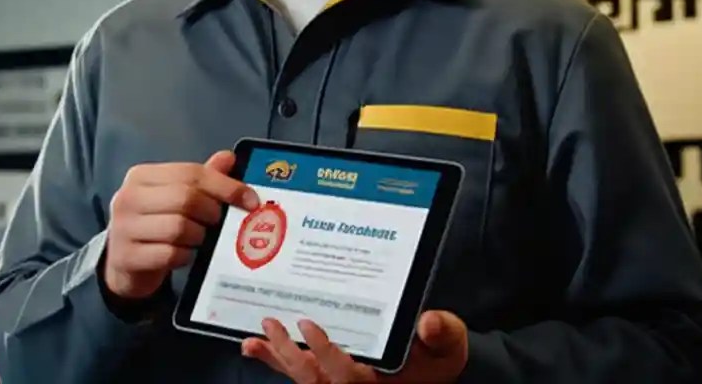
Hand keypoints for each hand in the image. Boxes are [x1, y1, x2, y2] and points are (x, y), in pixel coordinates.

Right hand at [102, 151, 259, 299]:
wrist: (122, 264)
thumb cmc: (153, 226)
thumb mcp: (172, 198)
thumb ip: (199, 180)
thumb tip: (228, 158)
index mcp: (141, 176)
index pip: (190, 173)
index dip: (225, 185)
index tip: (250, 199)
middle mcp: (128, 197)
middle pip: (185, 198)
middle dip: (212, 212)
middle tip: (219, 222)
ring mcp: (124, 228)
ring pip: (178, 228)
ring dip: (199, 237)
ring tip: (199, 240)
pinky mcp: (126, 257)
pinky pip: (169, 255)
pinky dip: (184, 256)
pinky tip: (184, 255)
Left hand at [242, 311, 468, 383]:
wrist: (433, 365)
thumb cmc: (438, 355)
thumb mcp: (448, 343)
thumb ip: (442, 333)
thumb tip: (428, 323)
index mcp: (376, 382)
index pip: (346, 376)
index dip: (325, 354)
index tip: (309, 324)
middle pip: (312, 380)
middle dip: (288, 355)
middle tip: (272, 325)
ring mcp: (336, 382)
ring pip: (300, 378)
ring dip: (276, 359)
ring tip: (252, 341)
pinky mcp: (326, 375)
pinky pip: (297, 373)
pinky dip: (275, 360)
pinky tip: (254, 346)